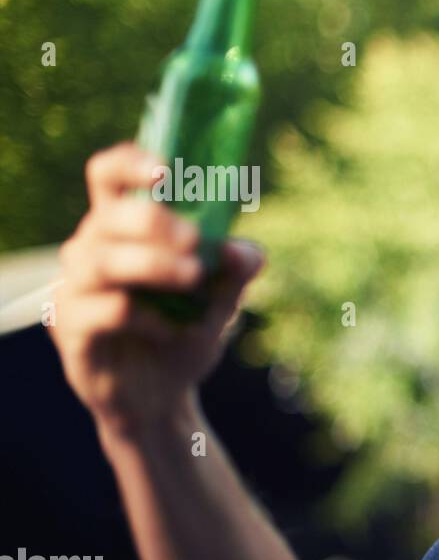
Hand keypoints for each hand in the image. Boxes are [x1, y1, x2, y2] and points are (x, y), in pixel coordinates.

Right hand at [48, 142, 264, 438]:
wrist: (162, 397)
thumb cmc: (185, 332)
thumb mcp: (222, 301)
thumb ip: (236, 272)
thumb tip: (245, 252)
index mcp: (124, 228)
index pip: (109, 175)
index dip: (131, 162)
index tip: (167, 171)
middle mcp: (93, 249)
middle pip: (108, 215)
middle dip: (153, 221)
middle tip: (196, 240)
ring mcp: (76, 288)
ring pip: (100, 259)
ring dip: (152, 264)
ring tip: (193, 278)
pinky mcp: (71, 328)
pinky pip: (102, 309)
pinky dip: (141, 315)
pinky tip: (168, 329)